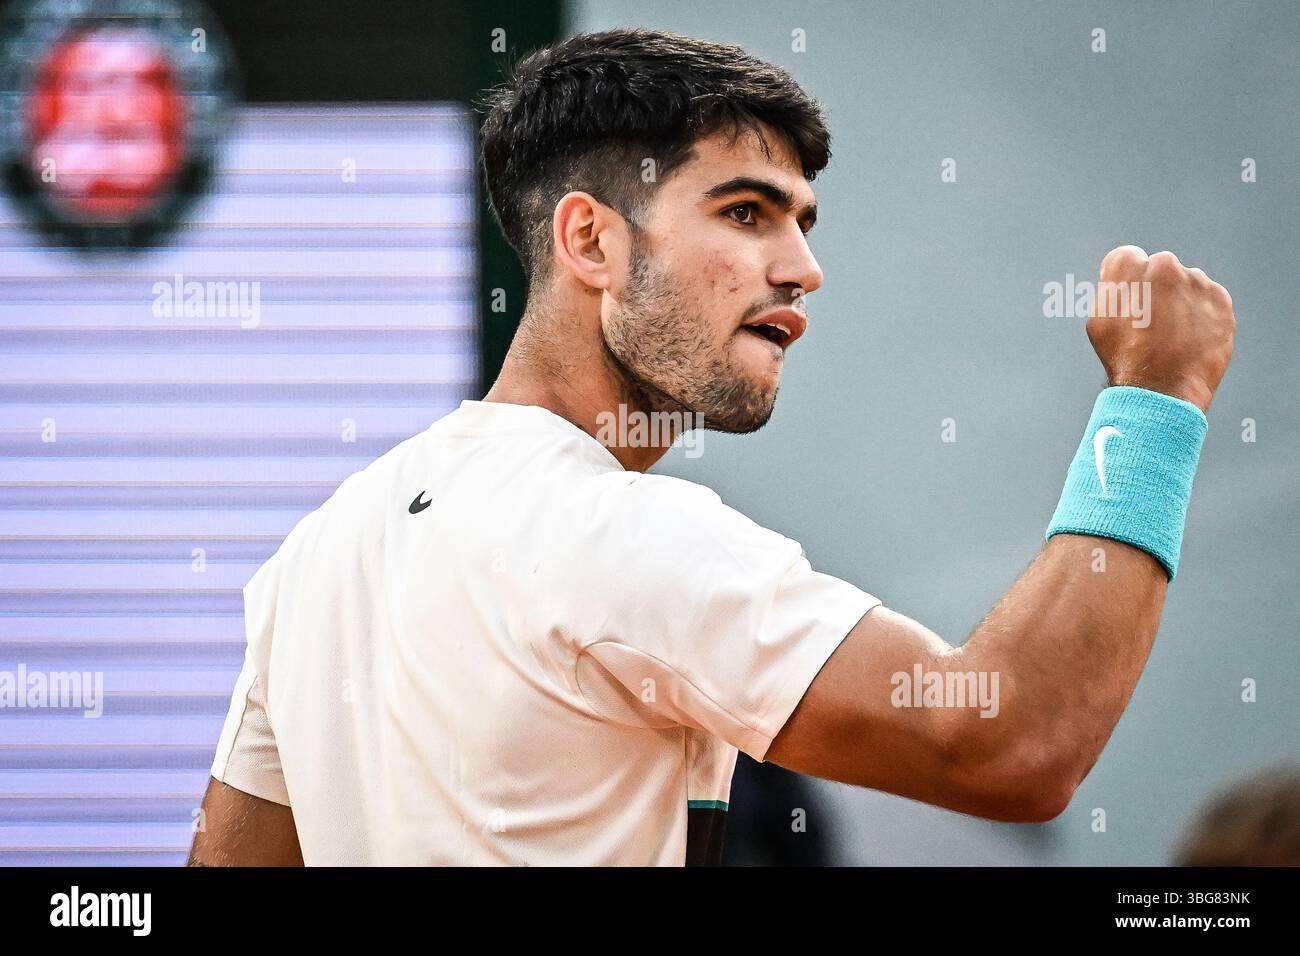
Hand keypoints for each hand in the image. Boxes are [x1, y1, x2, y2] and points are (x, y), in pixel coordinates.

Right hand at [1086, 245, 1235, 412]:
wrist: (1161, 389)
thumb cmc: (1123, 357)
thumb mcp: (1099, 321)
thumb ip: (1112, 290)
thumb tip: (1125, 283)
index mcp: (1129, 265)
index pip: (1126, 258)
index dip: (1124, 282)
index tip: (1127, 303)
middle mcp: (1164, 264)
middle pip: (1159, 269)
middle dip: (1155, 289)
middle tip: (1150, 322)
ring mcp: (1196, 281)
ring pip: (1186, 284)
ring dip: (1179, 301)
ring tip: (1171, 336)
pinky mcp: (1220, 299)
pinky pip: (1208, 300)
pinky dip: (1200, 315)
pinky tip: (1188, 339)